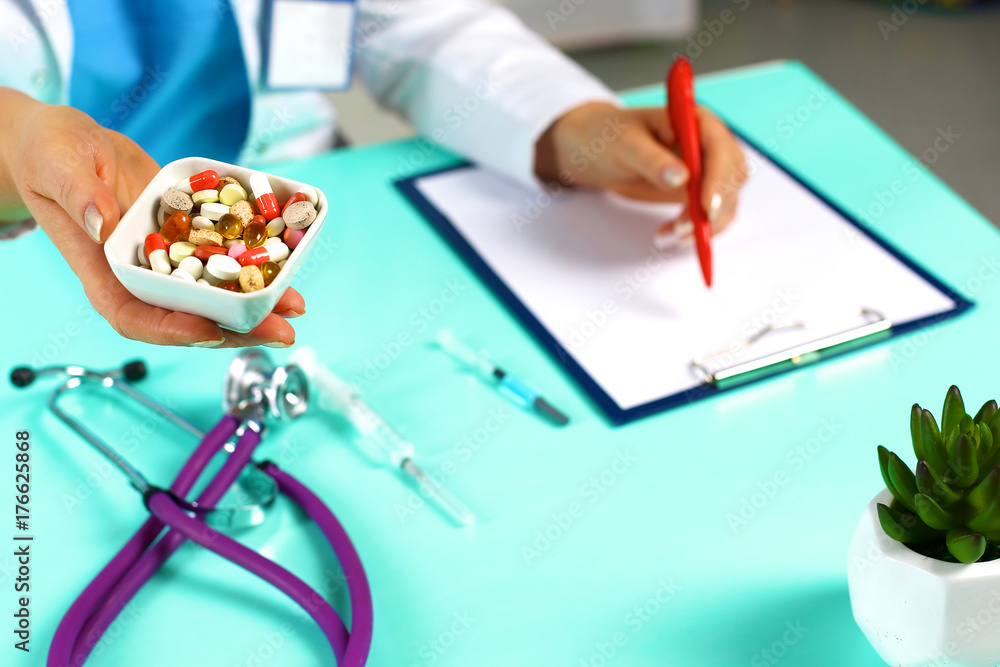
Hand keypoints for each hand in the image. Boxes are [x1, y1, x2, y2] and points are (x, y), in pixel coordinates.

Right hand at [0, 90, 302, 346]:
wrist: (70, 142)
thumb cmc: (50, 151)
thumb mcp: (58, 164)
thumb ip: (79, 194)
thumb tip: (103, 224)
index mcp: (101, 270)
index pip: (134, 316)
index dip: (173, 330)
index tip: (211, 330)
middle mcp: (138, 275)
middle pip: (186, 317)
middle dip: (235, 329)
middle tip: (281, 331)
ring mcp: (166, 261)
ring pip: (212, 296)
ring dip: (256, 307)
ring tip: (296, 308)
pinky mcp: (187, 240)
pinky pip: (223, 261)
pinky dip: (255, 268)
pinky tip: (288, 272)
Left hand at [534, 102, 747, 238]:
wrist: (600, 151)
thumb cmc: (610, 138)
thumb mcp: (624, 145)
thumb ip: (651, 160)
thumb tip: (681, 178)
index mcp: (695, 121)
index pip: (720, 148)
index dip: (719, 178)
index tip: (707, 206)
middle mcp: (709, 143)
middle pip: (732, 177)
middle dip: (715, 207)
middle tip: (685, 230)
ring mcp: (708, 169)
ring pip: (727, 200)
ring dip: (707, 224)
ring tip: (669, 236)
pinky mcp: (701, 191)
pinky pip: (713, 214)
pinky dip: (698, 230)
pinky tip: (670, 235)